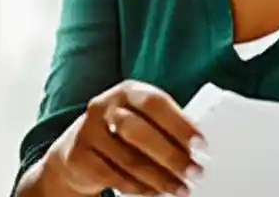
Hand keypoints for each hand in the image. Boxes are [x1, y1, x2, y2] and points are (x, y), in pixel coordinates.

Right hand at [43, 80, 205, 195]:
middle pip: (139, 131)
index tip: (201, 144)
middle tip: (194, 172)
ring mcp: (88, 131)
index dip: (179, 124)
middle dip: (171, 155)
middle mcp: (104, 106)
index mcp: (127, 91)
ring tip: (180, 188)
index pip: (155, 103)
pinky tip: (155, 192)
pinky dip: (139, 187)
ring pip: (129, 159)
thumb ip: (163, 126)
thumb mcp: (140, 118)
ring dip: (160, 178)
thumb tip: (197, 147)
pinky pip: (114, 176)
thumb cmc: (122, 133)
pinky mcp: (79, 157)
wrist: (77, 151)